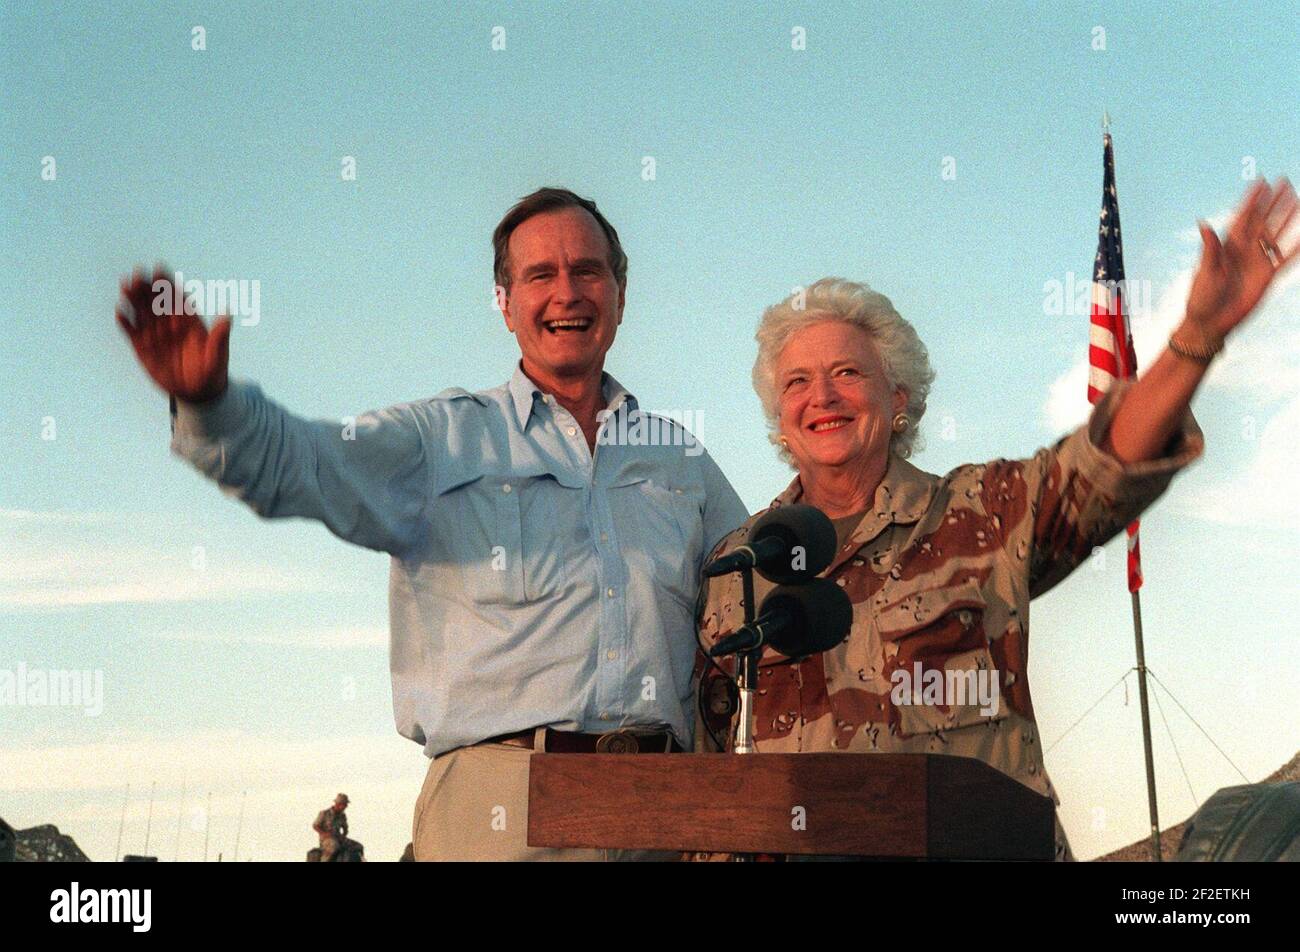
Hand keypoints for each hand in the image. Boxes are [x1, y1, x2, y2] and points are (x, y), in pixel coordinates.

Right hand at [116, 266, 231, 401]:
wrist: (198, 393)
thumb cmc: (212, 372)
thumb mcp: (218, 356)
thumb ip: (220, 336)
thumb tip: (228, 314)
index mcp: (189, 322)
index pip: (177, 298)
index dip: (168, 284)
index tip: (160, 269)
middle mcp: (170, 324)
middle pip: (157, 302)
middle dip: (148, 287)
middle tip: (139, 272)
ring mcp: (156, 335)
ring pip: (143, 313)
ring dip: (134, 299)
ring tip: (126, 285)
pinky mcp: (143, 348)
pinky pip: (133, 334)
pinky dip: (127, 324)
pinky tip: (120, 312)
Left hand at [1185, 178, 1297, 338]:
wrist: (1210, 322)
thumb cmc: (1200, 298)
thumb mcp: (1204, 272)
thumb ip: (1209, 248)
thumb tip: (1204, 223)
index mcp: (1226, 246)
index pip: (1242, 217)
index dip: (1252, 199)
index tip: (1261, 181)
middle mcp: (1244, 250)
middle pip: (1263, 220)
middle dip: (1273, 202)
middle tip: (1285, 182)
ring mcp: (1257, 261)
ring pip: (1276, 234)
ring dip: (1287, 218)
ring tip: (1298, 200)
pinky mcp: (1267, 276)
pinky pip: (1286, 259)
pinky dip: (1296, 248)